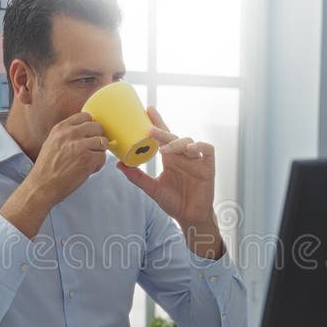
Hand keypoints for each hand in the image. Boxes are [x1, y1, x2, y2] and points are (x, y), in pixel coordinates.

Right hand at [26, 112, 108, 207]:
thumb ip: (67, 134)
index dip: (90, 127)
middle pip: (98, 127)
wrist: (42, 186)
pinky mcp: (88, 159)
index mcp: (61, 128)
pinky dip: (98, 165)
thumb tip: (85, 132)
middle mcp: (71, 134)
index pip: (86, 116)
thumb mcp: (52, 142)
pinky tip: (88, 169)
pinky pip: (103, 157)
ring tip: (88, 161)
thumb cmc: (46, 169)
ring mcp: (80, 146)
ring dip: (99, 153)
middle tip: (91, 150)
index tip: (89, 135)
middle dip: (97, 139)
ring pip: (103, 142)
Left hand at [116, 107, 223, 258]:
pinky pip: (207, 150)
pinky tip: (190, 149)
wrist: (190, 217)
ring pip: (188, 141)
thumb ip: (137, 177)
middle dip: (162, 131)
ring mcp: (196, 160)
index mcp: (170, 157)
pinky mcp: (208, 166)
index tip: (148, 109)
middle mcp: (183, 156)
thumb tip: (119, 164)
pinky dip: (199, 146)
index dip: (158, 121)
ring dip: (176, 143)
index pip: (163, 135)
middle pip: (173, 136)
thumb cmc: (173, 202)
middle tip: (149, 129)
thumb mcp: (152, 189)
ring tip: (165, 150)